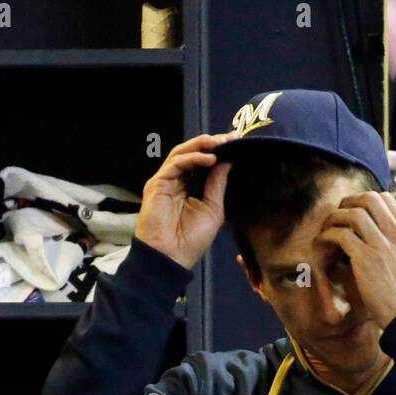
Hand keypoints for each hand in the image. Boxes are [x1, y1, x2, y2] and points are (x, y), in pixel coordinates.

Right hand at [135, 133, 233, 269]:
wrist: (171, 257)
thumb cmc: (192, 239)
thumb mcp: (213, 209)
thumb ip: (218, 184)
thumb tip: (228, 161)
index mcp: (193, 188)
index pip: (205, 162)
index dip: (220, 151)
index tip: (237, 142)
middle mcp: (179, 181)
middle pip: (193, 153)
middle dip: (212, 143)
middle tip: (231, 137)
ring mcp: (167, 180)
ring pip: (183, 153)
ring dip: (202, 145)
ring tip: (221, 143)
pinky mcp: (158, 183)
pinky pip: (176, 163)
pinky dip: (193, 158)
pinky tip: (209, 158)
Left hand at [317, 190, 395, 329]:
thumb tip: (386, 228)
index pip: (386, 199)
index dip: (365, 201)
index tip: (353, 211)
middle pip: (369, 199)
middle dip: (348, 203)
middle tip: (337, 216)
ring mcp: (382, 245)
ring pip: (353, 213)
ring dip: (335, 218)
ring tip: (327, 230)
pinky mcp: (366, 259)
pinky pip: (342, 235)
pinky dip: (328, 236)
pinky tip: (323, 244)